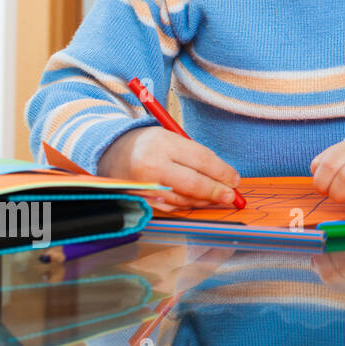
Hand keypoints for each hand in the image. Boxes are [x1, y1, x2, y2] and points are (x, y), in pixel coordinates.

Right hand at [100, 126, 239, 208]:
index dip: (222, 172)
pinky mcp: (139, 200)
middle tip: (231, 196)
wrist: (109, 150)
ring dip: (203, 201)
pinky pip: (169, 207)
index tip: (235, 179)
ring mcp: (143, 186)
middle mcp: (151, 165)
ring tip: (217, 199)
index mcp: (163, 143)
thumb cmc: (148, 143)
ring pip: (182, 199)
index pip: (201, 160)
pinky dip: (185, 206)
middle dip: (216, 191)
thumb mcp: (171, 138)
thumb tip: (224, 176)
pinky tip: (197, 203)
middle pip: (193, 183)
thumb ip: (195, 155)